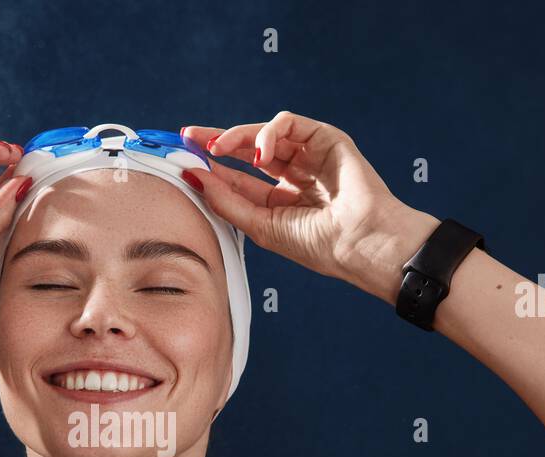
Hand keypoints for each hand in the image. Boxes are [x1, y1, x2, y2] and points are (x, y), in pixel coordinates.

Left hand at [182, 112, 440, 304]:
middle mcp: (293, 176)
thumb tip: (194, 177)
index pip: (237, 177)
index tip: (184, 161)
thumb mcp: (261, 226)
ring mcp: (310, 156)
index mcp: (279, 201)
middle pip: (247, 150)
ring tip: (220, 147)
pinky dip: (268, 132)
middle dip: (217, 141)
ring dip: (237, 136)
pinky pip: (290, 124)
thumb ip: (226, 201)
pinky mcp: (326, 140)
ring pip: (265, 134)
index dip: (211, 167)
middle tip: (190, 137)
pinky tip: (258, 151)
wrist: (360, 243)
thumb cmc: (320, 245)